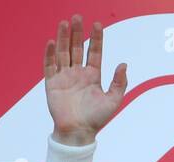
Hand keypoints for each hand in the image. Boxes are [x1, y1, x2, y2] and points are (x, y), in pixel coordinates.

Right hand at [44, 16, 128, 146]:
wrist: (79, 132)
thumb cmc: (97, 118)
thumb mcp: (114, 100)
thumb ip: (119, 82)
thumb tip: (123, 64)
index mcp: (92, 76)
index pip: (94, 52)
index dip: (96, 39)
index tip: (98, 24)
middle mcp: (78, 73)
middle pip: (76, 48)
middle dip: (77, 32)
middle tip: (78, 17)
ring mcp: (64, 77)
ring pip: (63, 52)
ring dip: (63, 37)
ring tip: (64, 23)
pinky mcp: (52, 83)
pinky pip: (50, 65)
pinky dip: (50, 54)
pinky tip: (52, 42)